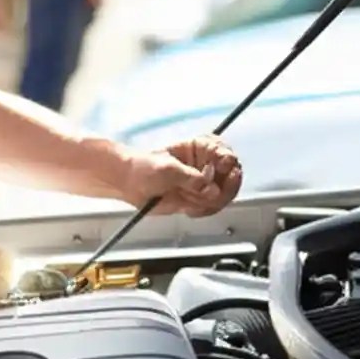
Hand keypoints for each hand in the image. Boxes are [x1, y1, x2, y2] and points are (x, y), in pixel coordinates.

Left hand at [121, 134, 242, 216]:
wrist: (127, 183)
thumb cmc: (143, 167)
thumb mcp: (167, 169)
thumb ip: (190, 179)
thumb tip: (210, 190)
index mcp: (199, 148)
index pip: (224, 152)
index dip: (227, 160)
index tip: (223, 166)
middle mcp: (206, 165)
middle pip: (232, 174)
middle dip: (225, 185)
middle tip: (213, 192)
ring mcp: (203, 184)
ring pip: (224, 194)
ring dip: (209, 200)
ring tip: (189, 199)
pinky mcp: (198, 200)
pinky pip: (211, 208)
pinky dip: (202, 210)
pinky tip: (187, 207)